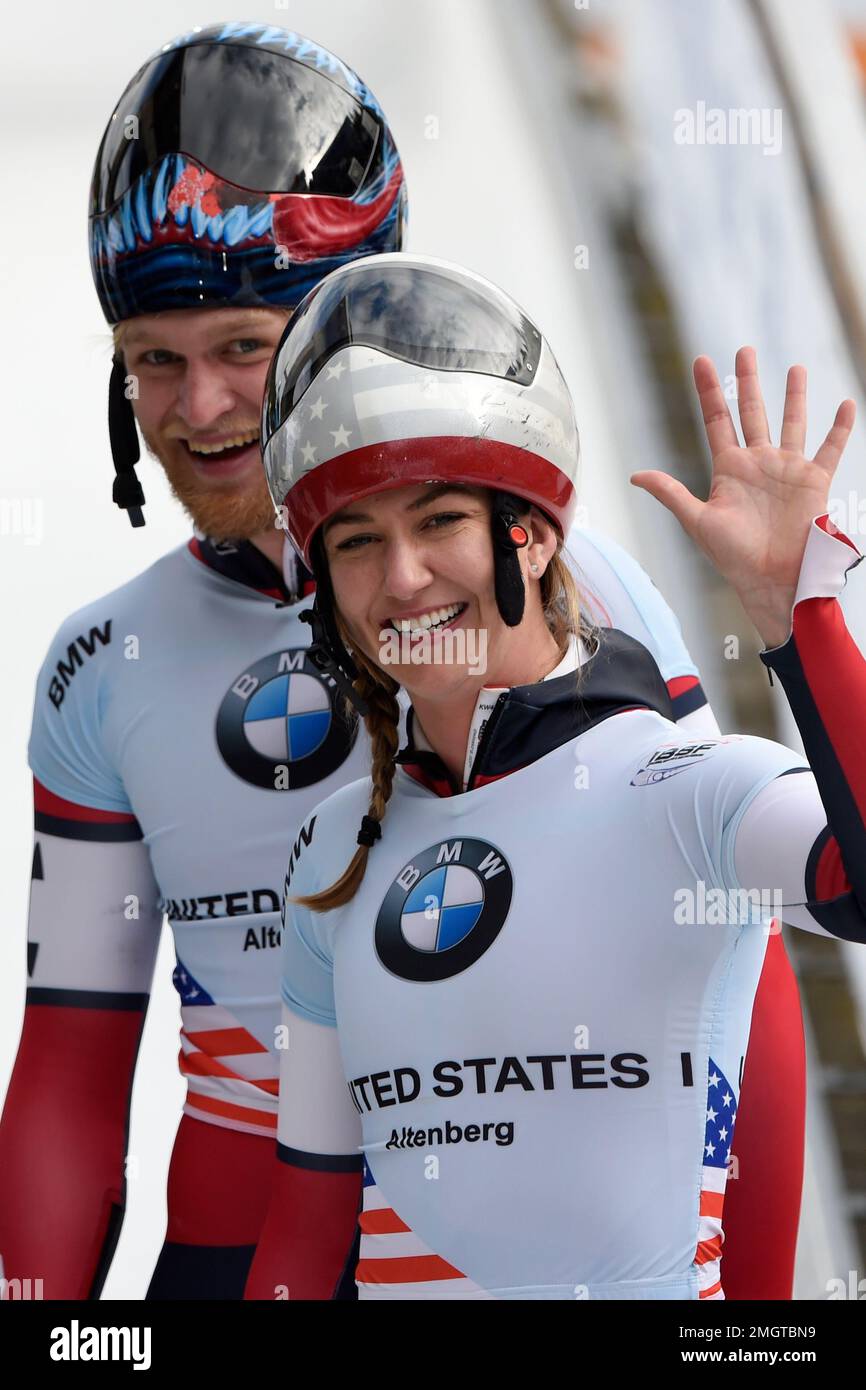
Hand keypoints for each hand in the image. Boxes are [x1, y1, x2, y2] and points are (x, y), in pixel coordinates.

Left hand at [631, 347, 854, 647]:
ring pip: (792, 422)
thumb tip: (634, 475)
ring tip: (795, 368)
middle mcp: (758, 464)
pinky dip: (839, 428)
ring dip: (794, 396)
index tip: (701, 361)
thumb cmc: (733, 558)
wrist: (772, 580)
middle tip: (743, 350)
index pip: (717, 420)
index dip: (709, 391)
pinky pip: (830, 448)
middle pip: (751, 412)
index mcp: (728, 469)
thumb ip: (671, 493)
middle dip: (746, 381)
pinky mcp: (814, 481)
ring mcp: (787, 470)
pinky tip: (845, 404)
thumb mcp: (698, 521)